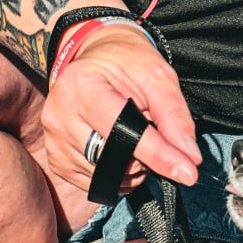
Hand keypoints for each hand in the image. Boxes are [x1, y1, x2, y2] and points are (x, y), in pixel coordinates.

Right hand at [40, 24, 201, 194]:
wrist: (97, 57)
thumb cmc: (128, 64)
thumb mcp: (158, 76)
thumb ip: (174, 116)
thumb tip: (190, 158)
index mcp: (82, 87)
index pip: (123, 132)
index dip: (158, 154)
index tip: (188, 173)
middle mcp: (59, 116)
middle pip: (113, 159)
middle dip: (146, 158)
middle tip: (155, 134)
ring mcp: (53, 141)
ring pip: (105, 177)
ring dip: (133, 170)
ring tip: (136, 139)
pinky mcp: (56, 160)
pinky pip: (94, 185)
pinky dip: (117, 178)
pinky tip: (121, 152)